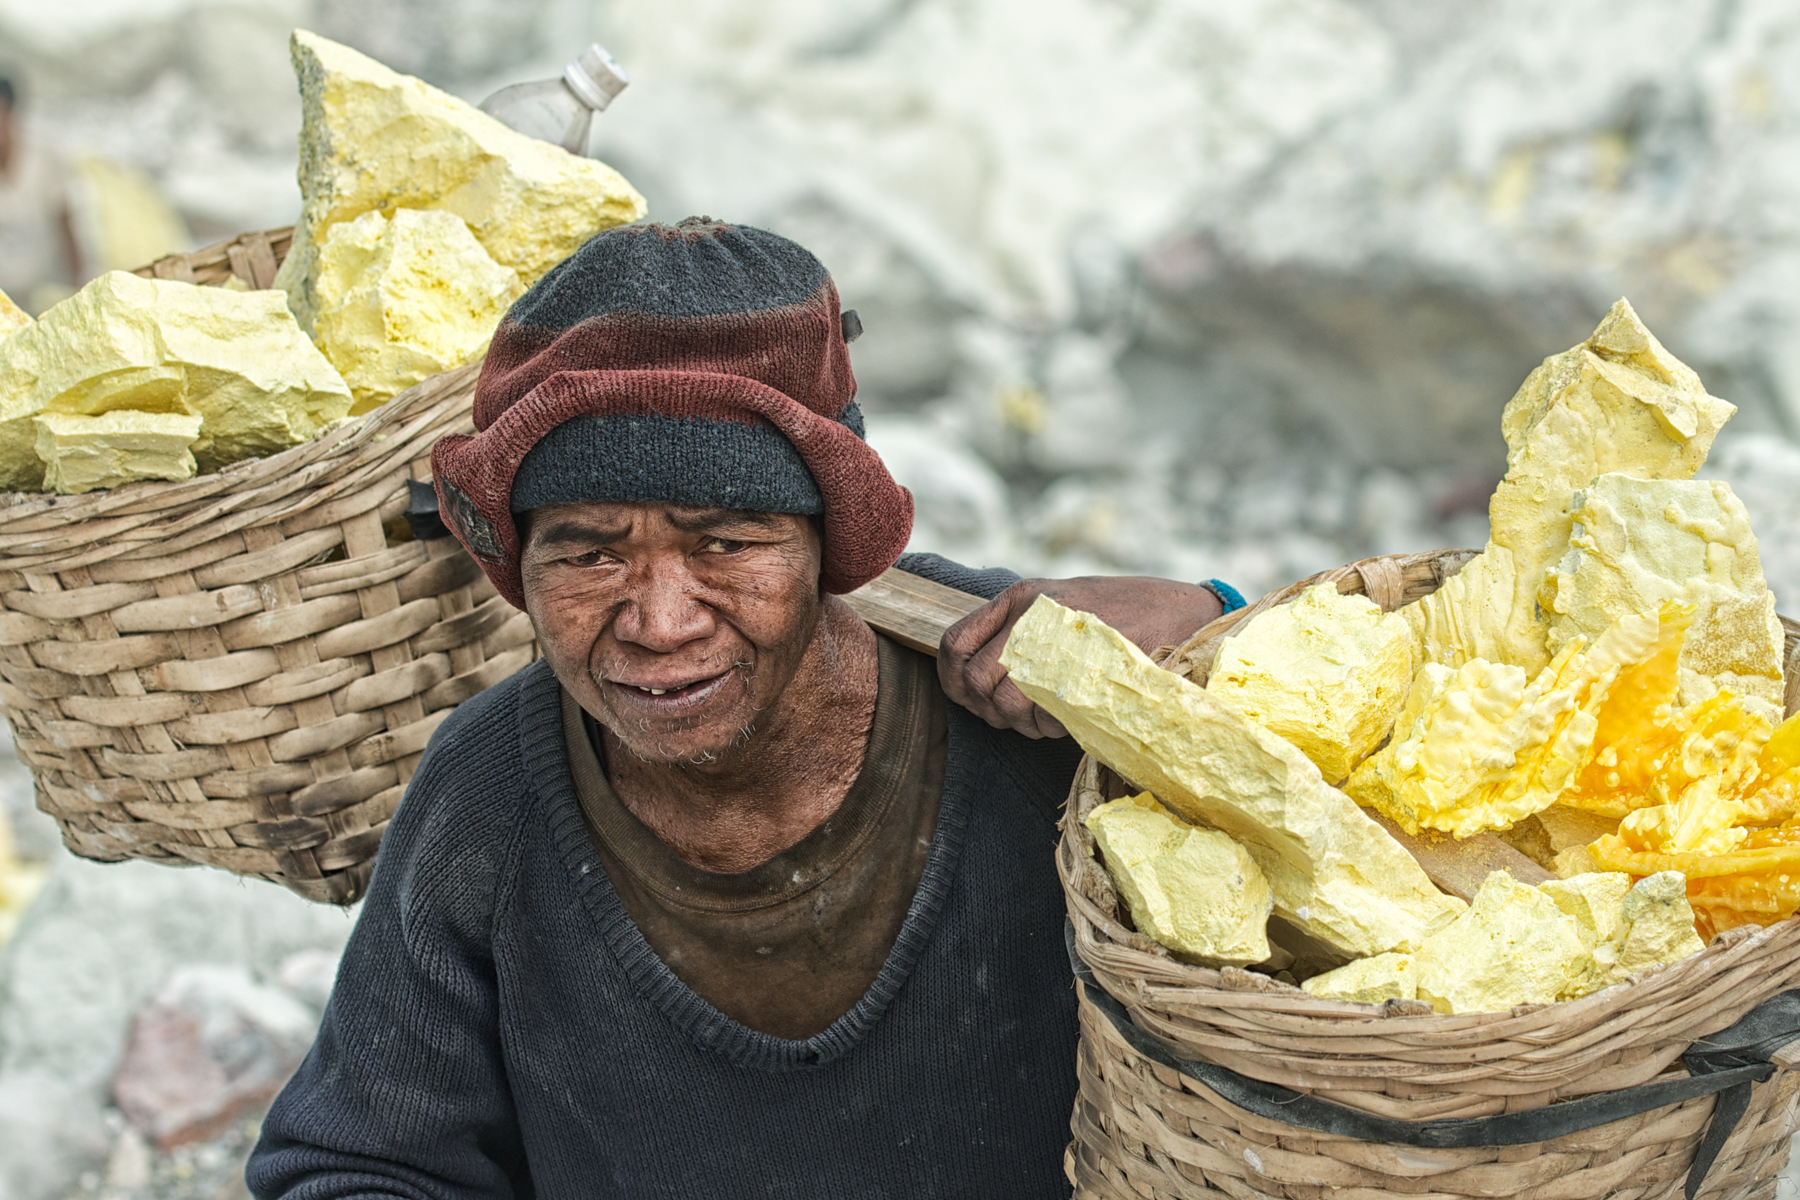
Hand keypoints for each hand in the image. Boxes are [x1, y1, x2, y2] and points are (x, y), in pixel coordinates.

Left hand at [938, 576, 1225, 737]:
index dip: (953, 682)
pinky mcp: (1083, 664)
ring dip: (1022, 723)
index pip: (954, 644)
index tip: (972, 700)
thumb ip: (1018, 633)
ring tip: (1047, 722)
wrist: (1182, 614)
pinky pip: (1043, 709)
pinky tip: (1067, 720)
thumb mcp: (1060, 608)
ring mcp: (1056, 639)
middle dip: (990, 711)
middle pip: (975, 678)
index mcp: (1019, 597)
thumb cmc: (1121, 616)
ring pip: (1006, 699)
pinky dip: (1048, 726)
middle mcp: (1030, 613)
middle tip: (1018, 720)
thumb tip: (977, 680)